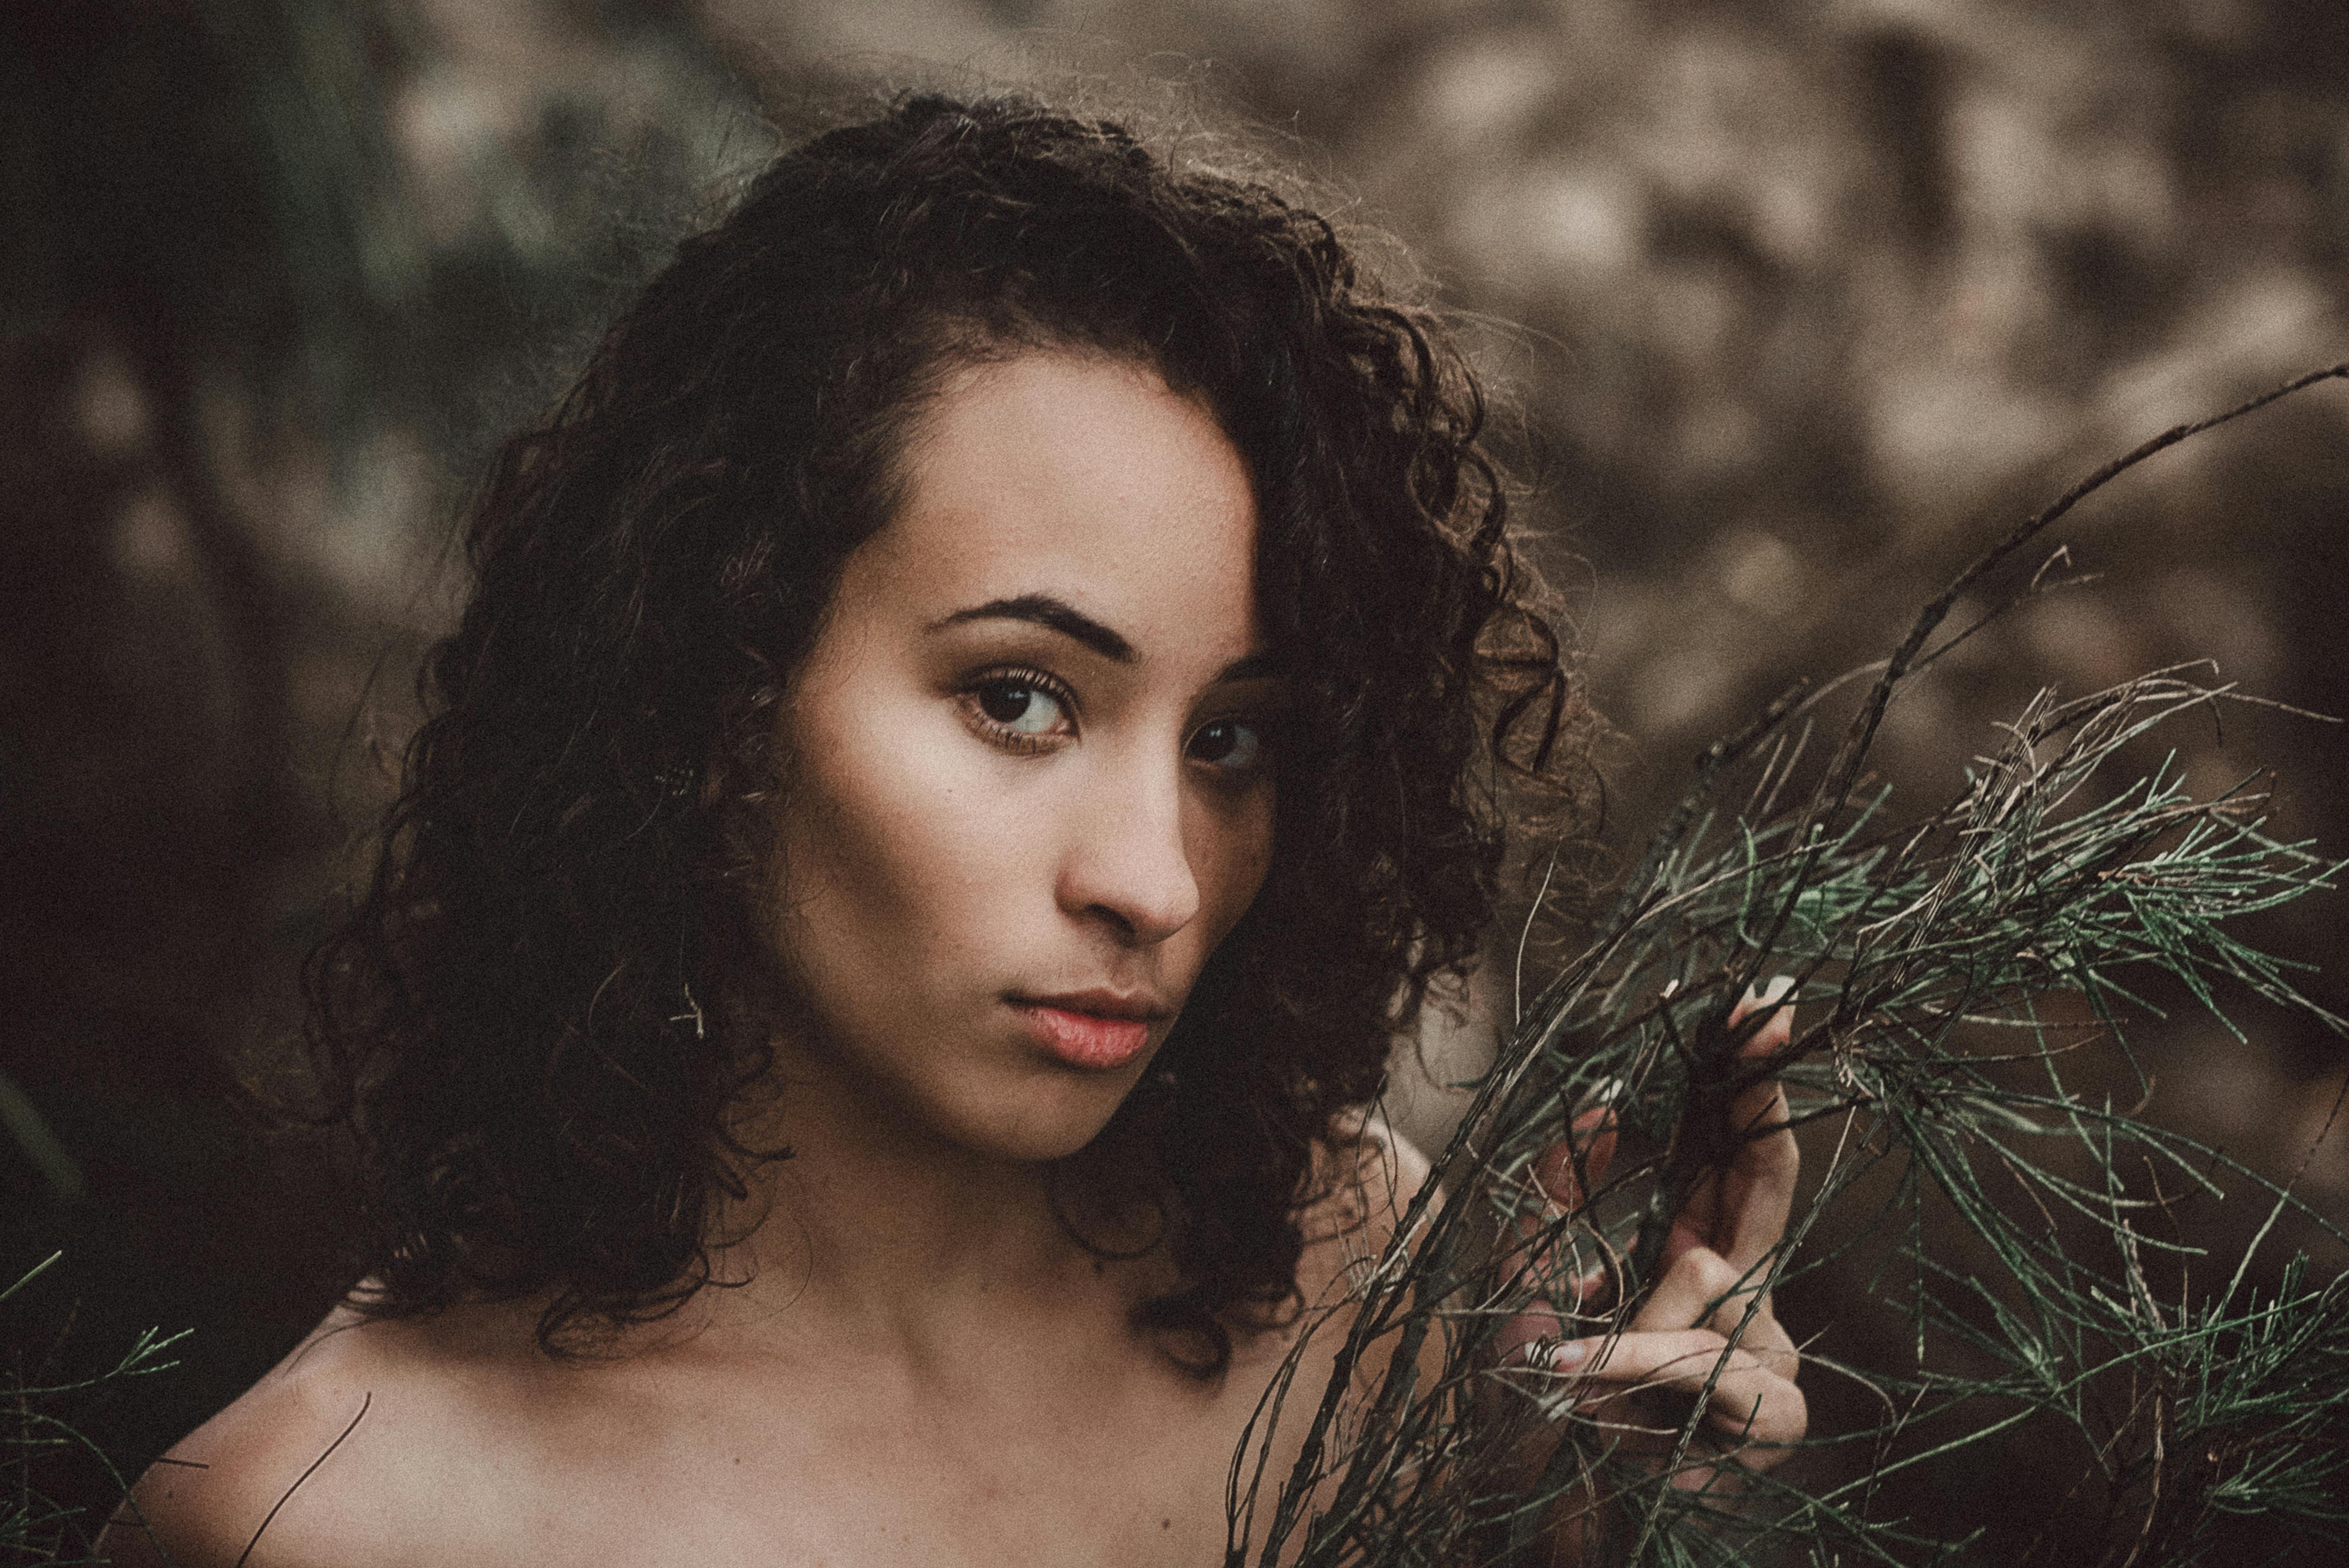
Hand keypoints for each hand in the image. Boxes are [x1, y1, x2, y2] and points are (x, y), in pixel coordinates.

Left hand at [1501, 978, 1805, 1490]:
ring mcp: (1766, 1350)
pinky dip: (1636, 1368)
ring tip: (1568, 1368)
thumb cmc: (1534, 1402)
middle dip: (1754, 1091)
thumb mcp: (1524, 1271)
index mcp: (1686, 1248)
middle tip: (1757, 1015)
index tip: (1752, 1000)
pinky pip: (1707, 1359)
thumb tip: (1605, 1102)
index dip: (1739, 1074)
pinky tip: (1577, 1379)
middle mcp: (1736, 1290)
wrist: (1538, 1516)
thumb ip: (1560, 1185)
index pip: (1725, 1144)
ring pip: (1709, 1277)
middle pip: (1761, 1174)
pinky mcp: (1772, 1414)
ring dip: (1628, 1319)